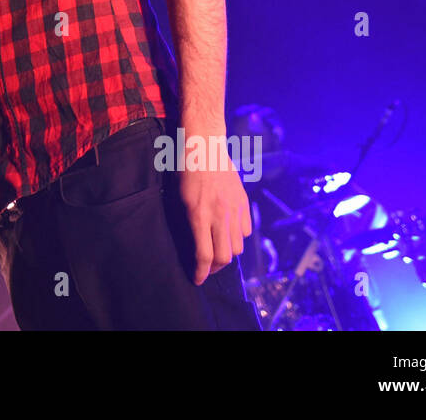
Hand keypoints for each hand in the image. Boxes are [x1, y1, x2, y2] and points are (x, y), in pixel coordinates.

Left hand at [178, 147, 250, 284]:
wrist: (204, 146)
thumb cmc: (185, 170)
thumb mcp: (179, 198)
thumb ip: (189, 222)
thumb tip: (194, 244)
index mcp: (199, 214)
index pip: (205, 255)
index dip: (201, 272)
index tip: (197, 279)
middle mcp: (219, 215)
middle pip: (224, 257)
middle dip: (214, 268)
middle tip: (206, 268)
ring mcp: (234, 209)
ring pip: (237, 246)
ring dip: (227, 253)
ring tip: (217, 251)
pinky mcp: (243, 202)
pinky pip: (246, 231)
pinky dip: (237, 237)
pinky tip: (228, 233)